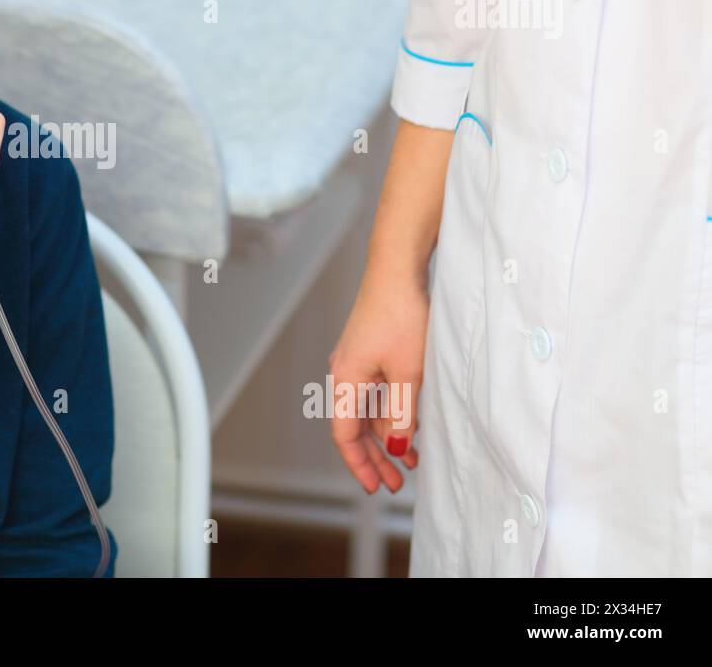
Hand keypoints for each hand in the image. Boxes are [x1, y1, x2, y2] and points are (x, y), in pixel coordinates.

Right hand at [328, 272, 426, 492]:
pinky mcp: (369, 350)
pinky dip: (390, 412)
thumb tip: (395, 448)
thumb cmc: (400, 315)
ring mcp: (356, 361)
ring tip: (409, 458)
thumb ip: (401, 415)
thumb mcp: (408, 374)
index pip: (345, 435)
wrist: (397, 269)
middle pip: (354, 426)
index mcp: (346, 381)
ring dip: (386, 435)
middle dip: (374, 456)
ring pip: (367, 409)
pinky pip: (375, 392)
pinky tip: (410, 421)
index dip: (359, 464)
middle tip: (395, 482)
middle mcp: (345, 373)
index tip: (376, 486)